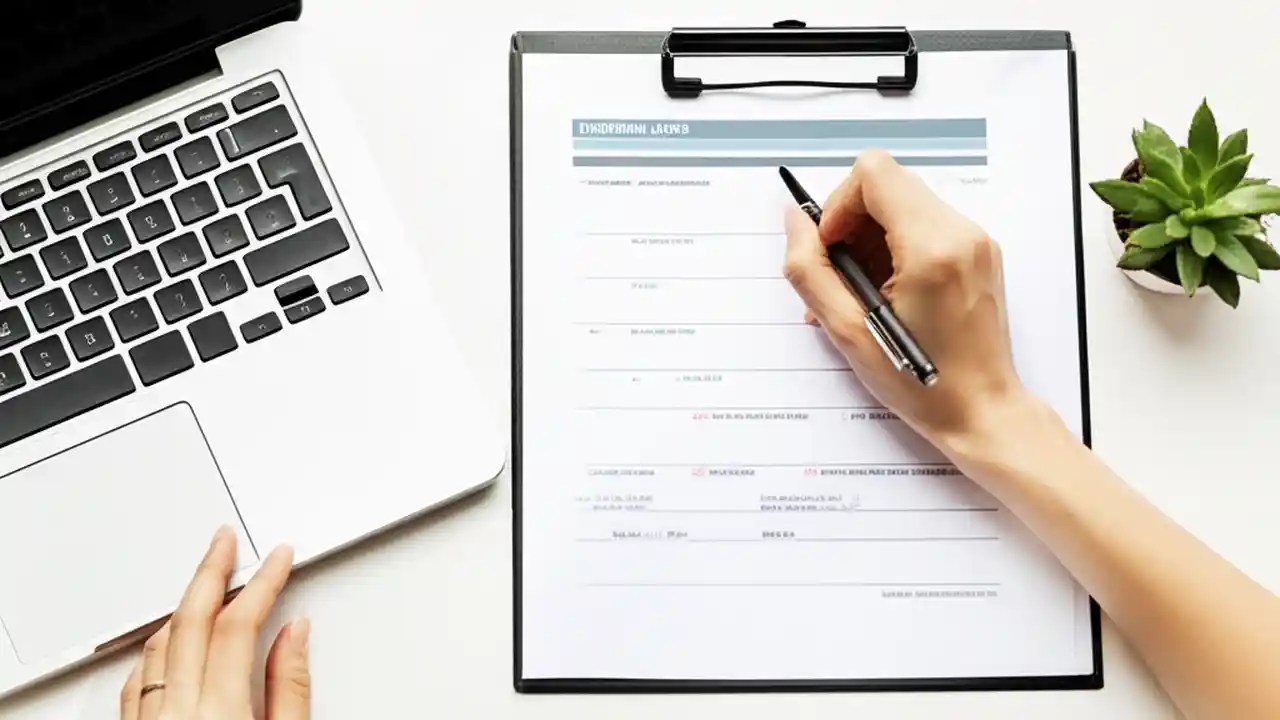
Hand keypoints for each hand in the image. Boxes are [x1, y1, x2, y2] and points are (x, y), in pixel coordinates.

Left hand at [120, 527, 309, 719]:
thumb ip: (290, 689)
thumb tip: (295, 634)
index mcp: (219, 713)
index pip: (237, 627)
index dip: (261, 585)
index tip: (277, 560)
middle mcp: (176, 713)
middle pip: (191, 622)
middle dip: (211, 572)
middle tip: (226, 542)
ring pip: (159, 644)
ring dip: (184, 605)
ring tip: (204, 582)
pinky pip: (136, 679)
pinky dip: (158, 649)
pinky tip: (171, 640)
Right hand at [782, 150, 1029, 453]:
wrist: (981, 411)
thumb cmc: (922, 383)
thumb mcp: (847, 331)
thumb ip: (810, 270)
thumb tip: (795, 221)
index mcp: (932, 248)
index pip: (874, 173)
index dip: (839, 204)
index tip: (831, 247)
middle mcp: (961, 233)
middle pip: (889, 183)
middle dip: (852, 221)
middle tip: (841, 273)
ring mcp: (976, 240)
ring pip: (904, 202)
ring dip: (872, 236)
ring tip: (862, 290)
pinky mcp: (979, 252)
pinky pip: (925, 224)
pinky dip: (896, 246)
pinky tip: (887, 291)